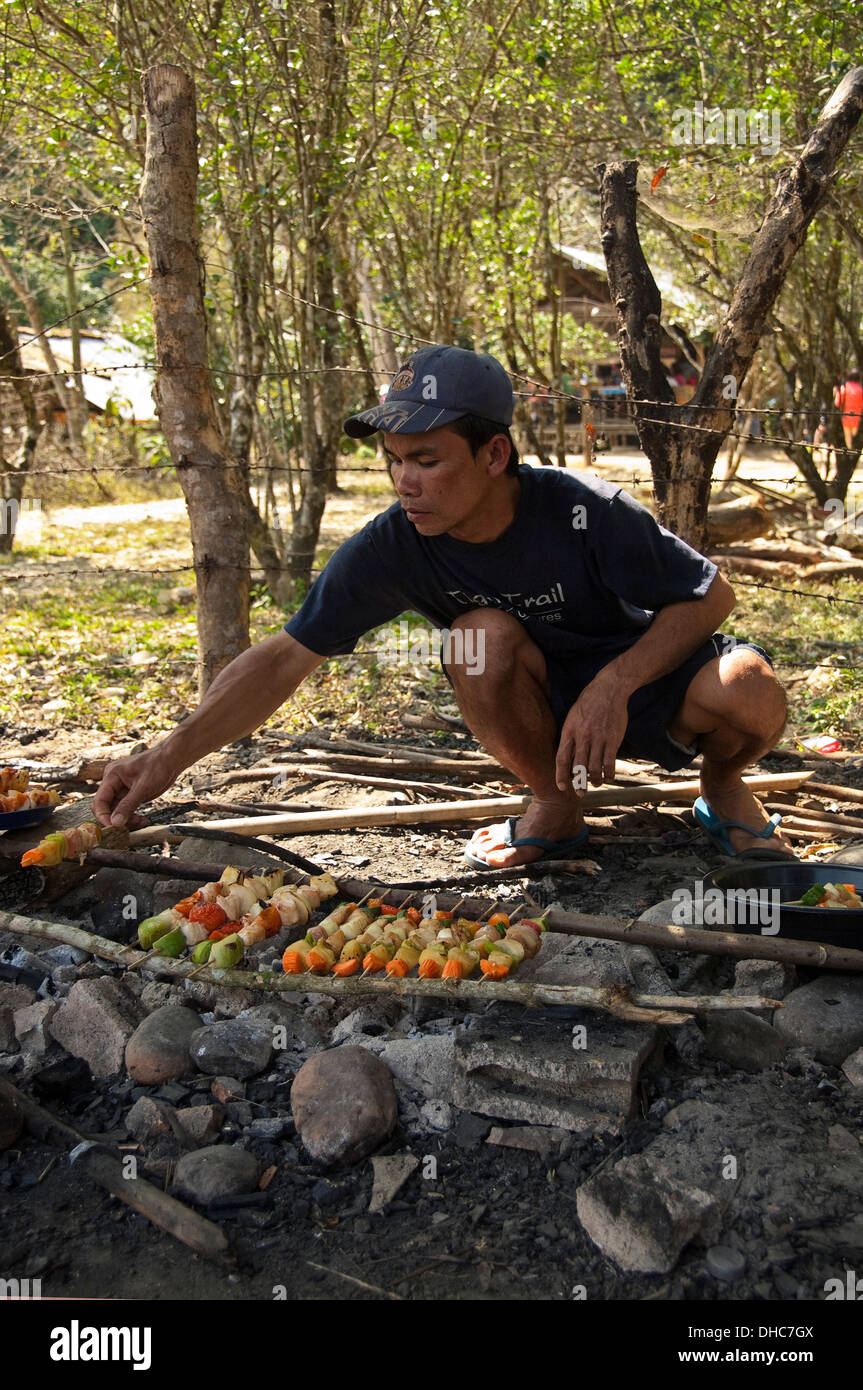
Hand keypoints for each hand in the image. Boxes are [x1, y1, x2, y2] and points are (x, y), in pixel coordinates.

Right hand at [92, 748, 180, 827]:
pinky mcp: (129, 793)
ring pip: (116, 810)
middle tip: (128, 827)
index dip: (103, 816)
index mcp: (112, 775)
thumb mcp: (143, 788)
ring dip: (127, 819)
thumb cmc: (158, 766)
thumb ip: (128, 805)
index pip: (100, 800)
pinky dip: (132, 816)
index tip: (112, 827)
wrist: (171, 760)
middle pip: (106, 807)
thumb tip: (115, 823)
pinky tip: (142, 819)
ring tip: (141, 821)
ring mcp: (121, 788)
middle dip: (116, 819)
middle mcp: (113, 781)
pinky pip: (125, 808)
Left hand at [554, 675, 629, 790]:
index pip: (562, 757)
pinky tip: (609, 777)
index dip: (561, 774)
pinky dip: (609, 772)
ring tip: (596, 784)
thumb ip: (570, 737)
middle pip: (578, 766)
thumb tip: (567, 757)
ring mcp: (598, 738)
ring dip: (595, 779)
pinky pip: (610, 761)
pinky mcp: (613, 738)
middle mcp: (583, 736)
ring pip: (595, 766)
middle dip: (579, 783)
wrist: (609, 689)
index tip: (561, 787)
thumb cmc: (588, 703)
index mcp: (569, 731)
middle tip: (580, 794)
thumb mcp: (573, 717)